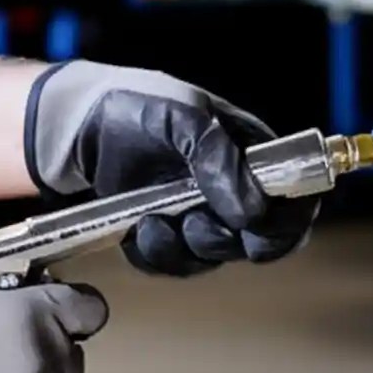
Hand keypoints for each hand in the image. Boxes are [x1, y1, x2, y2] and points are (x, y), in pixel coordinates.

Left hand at [24, 61, 319, 276]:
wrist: (75, 127)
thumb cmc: (134, 107)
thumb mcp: (179, 116)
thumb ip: (219, 156)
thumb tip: (253, 208)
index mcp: (254, 155)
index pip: (296, 199)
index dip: (287, 221)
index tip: (257, 224)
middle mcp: (235, 191)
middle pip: (261, 241)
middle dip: (228, 240)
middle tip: (195, 224)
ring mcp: (202, 217)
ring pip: (216, 257)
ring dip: (187, 246)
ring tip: (153, 219)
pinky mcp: (169, 238)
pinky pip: (177, 265)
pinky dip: (158, 253)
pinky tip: (139, 227)